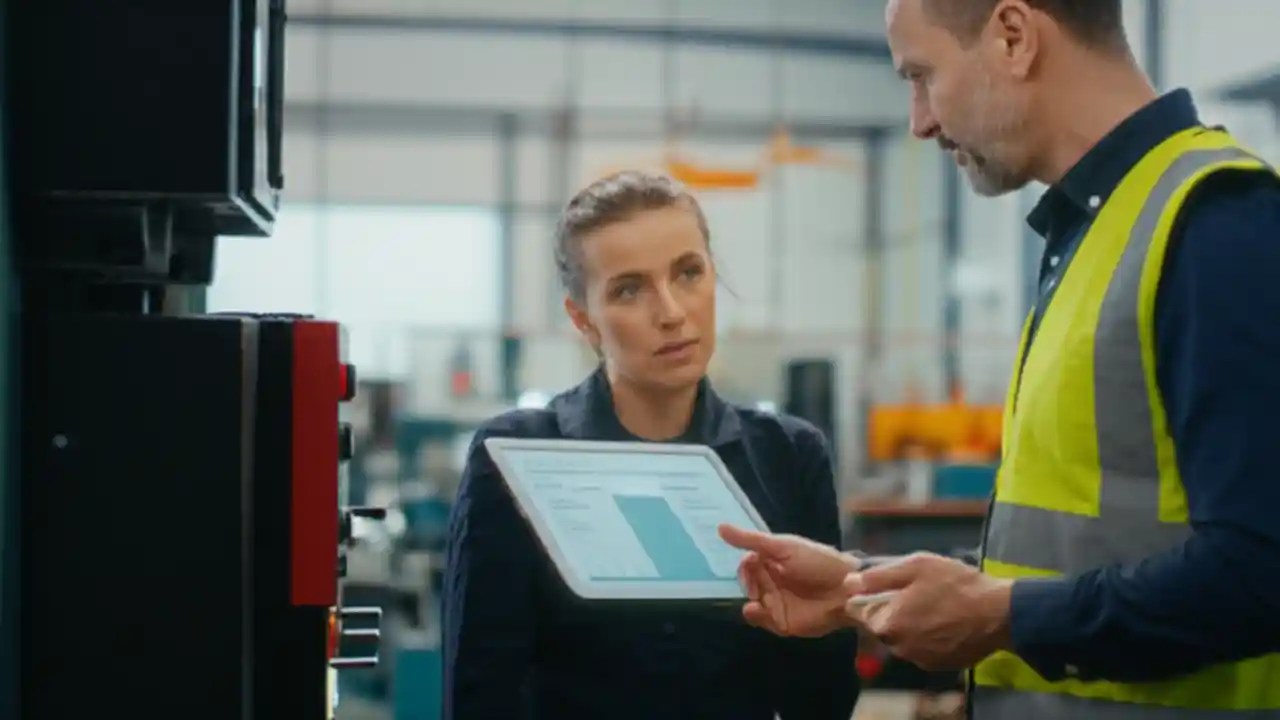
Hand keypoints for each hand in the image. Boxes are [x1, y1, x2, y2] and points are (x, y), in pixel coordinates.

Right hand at [718, 524, 858, 637]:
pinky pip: (762, 621)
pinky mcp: (782, 623)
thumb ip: (751, 540)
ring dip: (750, 600)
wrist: (846, 589)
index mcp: (773, 562)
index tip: (751, 566)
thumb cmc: (817, 562)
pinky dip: (755, 616)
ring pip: (752, 603)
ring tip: (755, 601)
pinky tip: (755, 610)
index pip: (748, 565)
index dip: (746, 567)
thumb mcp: (783, 547)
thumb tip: (719, 528)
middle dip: (748, 584)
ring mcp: (777, 603)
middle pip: (748, 584)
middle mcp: (773, 583)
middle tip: (757, 585)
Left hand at [843, 552, 1012, 670]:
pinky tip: (947, 620)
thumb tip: (849, 582)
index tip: (889, 585)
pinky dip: (929, 635)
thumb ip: (878, 576)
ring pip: (903, 637)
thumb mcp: (915, 567)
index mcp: (888, 624)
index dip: (871, 594)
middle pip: (882, 625)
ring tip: (936, 604)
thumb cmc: (956, 584)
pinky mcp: (940, 665)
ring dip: (912, 623)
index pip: (859, 611)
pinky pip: (923, 647)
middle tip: (919, 591)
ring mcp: (920, 660)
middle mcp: (899, 648)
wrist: (1000, 613)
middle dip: (893, 608)